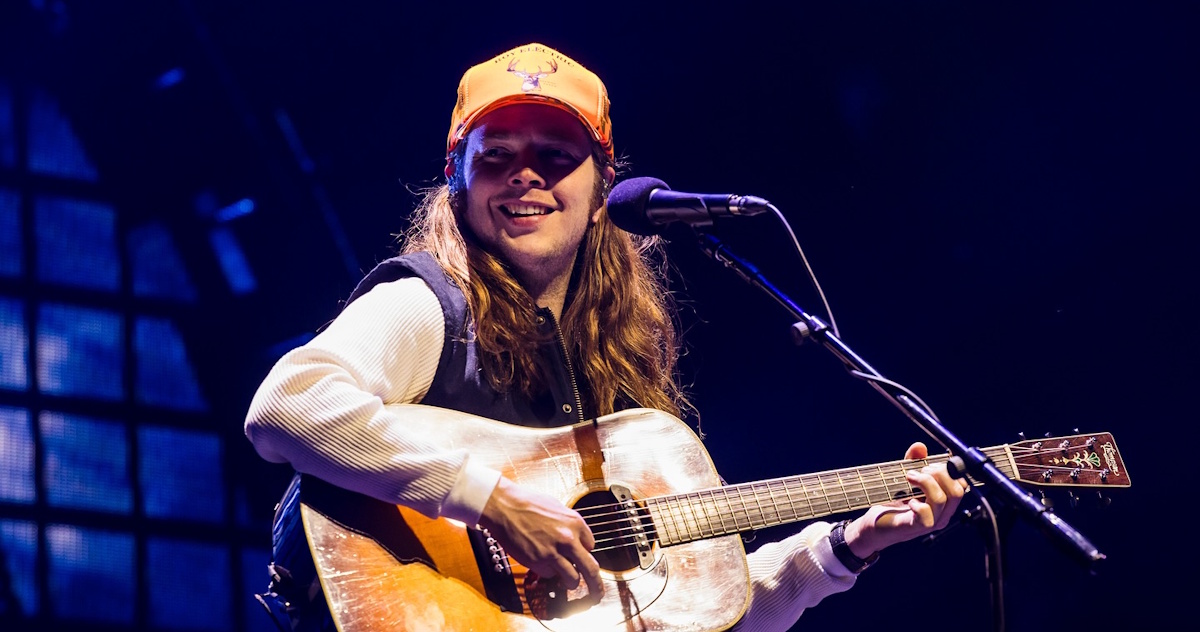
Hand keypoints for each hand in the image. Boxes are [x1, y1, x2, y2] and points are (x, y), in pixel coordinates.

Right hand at [478, 477, 603, 600]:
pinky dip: (547, 573)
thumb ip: (568, 525)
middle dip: (595, 584)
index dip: (585, 553)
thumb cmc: (528, 504)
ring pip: (572, 579)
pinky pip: (549, 575)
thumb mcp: (557, 508)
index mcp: (575, 522)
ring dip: (571, 583)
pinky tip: (540, 562)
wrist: (505, 506)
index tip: (581, 557)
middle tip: (597, 593)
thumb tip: (575, 539)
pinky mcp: (538, 561)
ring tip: (568, 582)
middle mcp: (569, 538)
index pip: (591, 546)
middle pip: (591, 569)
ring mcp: (554, 552)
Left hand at [844, 442, 967, 558]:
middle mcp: (943, 513)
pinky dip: (917, 503)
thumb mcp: (906, 478)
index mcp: (945, 501)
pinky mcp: (916, 527)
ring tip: (909, 478)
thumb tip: (920, 446)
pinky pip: (927, 515)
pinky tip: (909, 501)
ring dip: (925, 482)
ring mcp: (932, 522)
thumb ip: (914, 461)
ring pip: (942, 499)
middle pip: (957, 491)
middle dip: (938, 474)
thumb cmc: (894, 503)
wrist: (876, 525)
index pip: (962, 484)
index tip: (929, 465)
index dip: (948, 470)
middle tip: (918, 472)